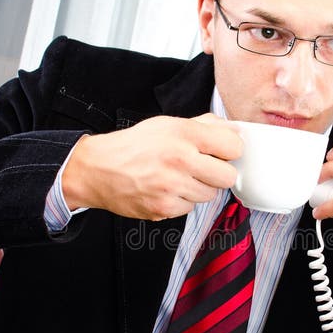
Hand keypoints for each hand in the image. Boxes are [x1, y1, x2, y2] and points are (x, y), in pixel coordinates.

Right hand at [62, 113, 241, 220]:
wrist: (98, 169)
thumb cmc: (134, 145)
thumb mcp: (167, 124)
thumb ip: (203, 125)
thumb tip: (234, 130)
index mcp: (184, 134)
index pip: (234, 147)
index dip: (229, 151)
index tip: (221, 152)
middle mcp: (180, 159)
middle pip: (228, 177)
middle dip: (219, 174)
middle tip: (203, 169)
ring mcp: (172, 186)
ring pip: (210, 195)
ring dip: (199, 188)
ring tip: (178, 178)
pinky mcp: (163, 208)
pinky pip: (190, 208)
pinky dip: (181, 201)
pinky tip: (166, 190)